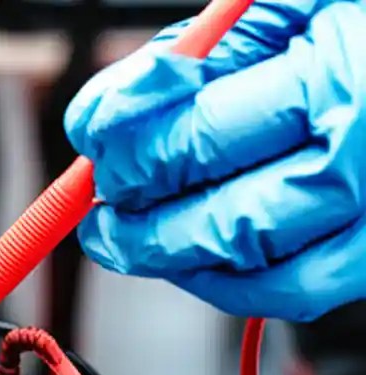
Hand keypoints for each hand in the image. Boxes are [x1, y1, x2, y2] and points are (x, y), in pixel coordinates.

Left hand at [64, 0, 365, 320]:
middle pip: (219, 216)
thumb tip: (103, 113)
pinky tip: (187, 257)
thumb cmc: (356, 29)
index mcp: (341, 81)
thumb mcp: (287, 7)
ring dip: (166, 254)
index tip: (93, 145)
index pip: (197, 137)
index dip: (124, 152)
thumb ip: (196, 55)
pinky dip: (225, 282)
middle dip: (137, 213)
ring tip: (124, 235)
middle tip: (102, 199)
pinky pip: (290, 289)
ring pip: (245, 262)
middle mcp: (365, 160)